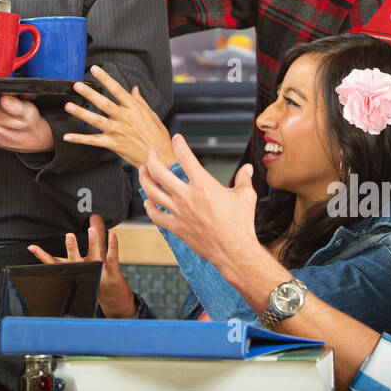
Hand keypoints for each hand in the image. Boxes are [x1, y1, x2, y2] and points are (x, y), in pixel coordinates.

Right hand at [28, 213, 134, 317]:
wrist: (112, 298)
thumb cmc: (95, 275)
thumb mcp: (84, 260)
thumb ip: (83, 241)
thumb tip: (89, 219)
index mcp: (74, 268)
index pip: (56, 262)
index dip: (43, 256)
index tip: (33, 248)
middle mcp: (84, 269)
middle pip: (75, 260)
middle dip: (72, 249)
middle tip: (69, 236)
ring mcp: (99, 271)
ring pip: (95, 257)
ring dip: (94, 243)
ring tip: (92, 230)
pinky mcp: (112, 271)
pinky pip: (112, 257)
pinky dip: (112, 246)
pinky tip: (112, 235)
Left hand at [63, 64, 173, 168]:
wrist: (161, 158)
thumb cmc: (158, 137)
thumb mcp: (152, 115)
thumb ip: (140, 101)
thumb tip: (134, 88)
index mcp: (134, 109)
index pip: (117, 90)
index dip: (106, 79)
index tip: (95, 69)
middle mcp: (125, 118)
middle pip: (104, 104)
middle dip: (90, 94)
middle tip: (77, 85)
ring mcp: (118, 132)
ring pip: (96, 120)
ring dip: (81, 113)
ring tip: (68, 106)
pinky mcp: (113, 144)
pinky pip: (94, 141)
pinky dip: (80, 139)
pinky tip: (68, 136)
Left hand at [139, 135, 258, 268]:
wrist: (234, 251)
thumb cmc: (241, 224)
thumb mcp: (246, 196)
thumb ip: (244, 179)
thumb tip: (248, 169)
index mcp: (203, 184)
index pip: (185, 156)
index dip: (178, 144)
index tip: (176, 139)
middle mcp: (187, 196)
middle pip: (159, 172)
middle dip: (151, 158)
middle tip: (150, 153)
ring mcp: (179, 212)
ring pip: (152, 192)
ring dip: (144, 179)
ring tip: (142, 171)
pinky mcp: (176, 227)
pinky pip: (155, 215)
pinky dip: (149, 207)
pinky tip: (147, 201)